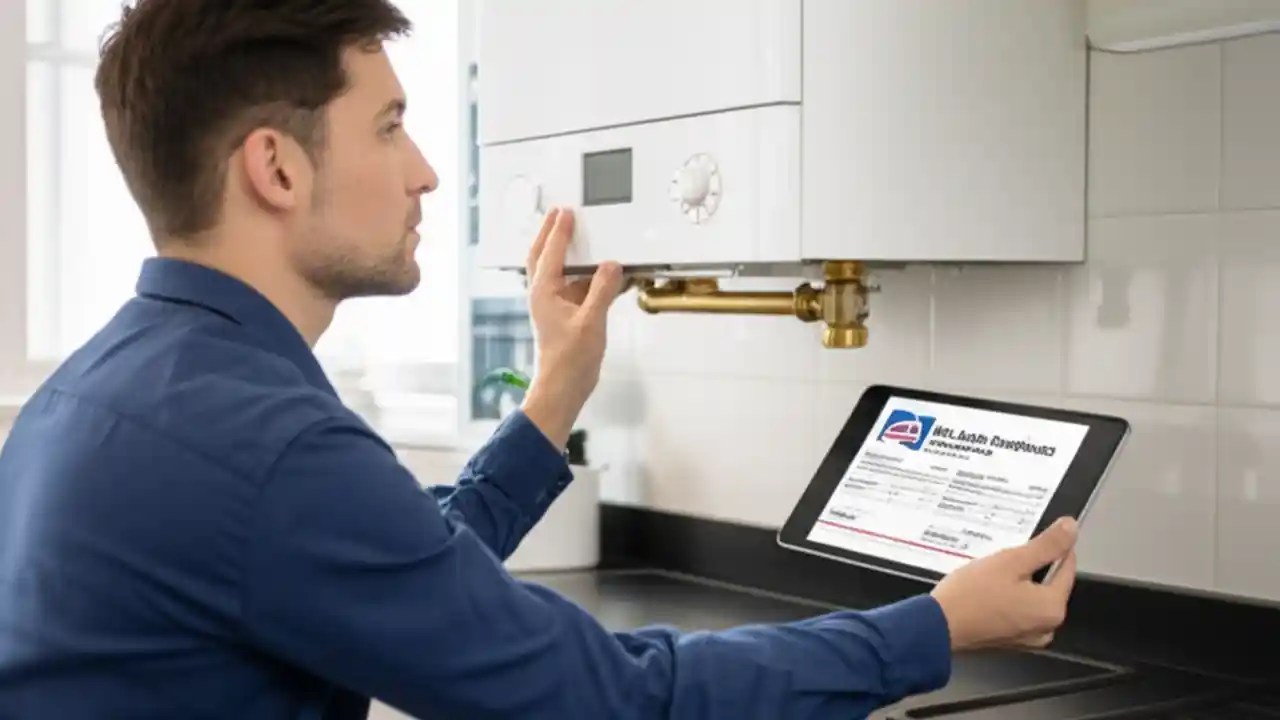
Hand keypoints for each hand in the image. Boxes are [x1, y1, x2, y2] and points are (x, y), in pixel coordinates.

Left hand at [520, 207, 624, 448]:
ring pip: (562, 272)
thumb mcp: (591, 322)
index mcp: (543, 292)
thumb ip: (602, 290)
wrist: (563, 388)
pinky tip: (606, 276)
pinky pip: (578, 289)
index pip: (551, 253)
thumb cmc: (568, 361)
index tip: (566, 212)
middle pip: (543, 256)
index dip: (559, 230)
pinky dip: (590, 279)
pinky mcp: (567, 317)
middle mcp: (545, 296)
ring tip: (585, 239)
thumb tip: (611, 266)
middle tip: (560, 215)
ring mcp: (555, 306)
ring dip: (572, 256)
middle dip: (550, 234)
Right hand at [930, 517, 1078, 651]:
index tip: (1034, 538)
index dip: (1052, 547)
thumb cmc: (970, 597)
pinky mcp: (1010, 640)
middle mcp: (1046, 628)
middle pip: (1048, 584)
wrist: (936, 626)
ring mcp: (1027, 637)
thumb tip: (1070, 529)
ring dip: (1017, 583)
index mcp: (1052, 608)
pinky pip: (1017, 611)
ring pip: (1030, 597)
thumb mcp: (1011, 561)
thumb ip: (1046, 545)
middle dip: (1029, 567)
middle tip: (1004, 559)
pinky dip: (1007, 599)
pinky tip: (986, 592)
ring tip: (991, 575)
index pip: (1066, 567)